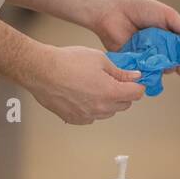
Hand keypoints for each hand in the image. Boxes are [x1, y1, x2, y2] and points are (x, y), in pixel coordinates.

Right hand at [26, 45, 145, 124]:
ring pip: (108, 112)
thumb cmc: (67, 62)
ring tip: (94, 85)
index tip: (135, 80)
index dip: (137, 85)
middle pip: (124, 105)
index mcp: (111, 92)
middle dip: (123, 93)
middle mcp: (101, 108)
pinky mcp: (75, 119)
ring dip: (108, 101)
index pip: (136, 94)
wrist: (41, 71)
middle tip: (114, 79)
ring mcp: (87, 116)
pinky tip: (83, 94)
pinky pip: (92, 116)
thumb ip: (120, 72)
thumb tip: (134, 77)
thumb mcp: (99, 59)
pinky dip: (92, 108)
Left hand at [90, 0, 179, 78]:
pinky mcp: (137, 65)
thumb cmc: (140, 9)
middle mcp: (164, 49)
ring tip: (166, 63)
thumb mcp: (168, 16)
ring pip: (166, 70)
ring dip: (169, 69)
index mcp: (174, 36)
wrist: (113, 11)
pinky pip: (149, 74)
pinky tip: (153, 69)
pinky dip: (153, 74)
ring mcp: (151, 58)